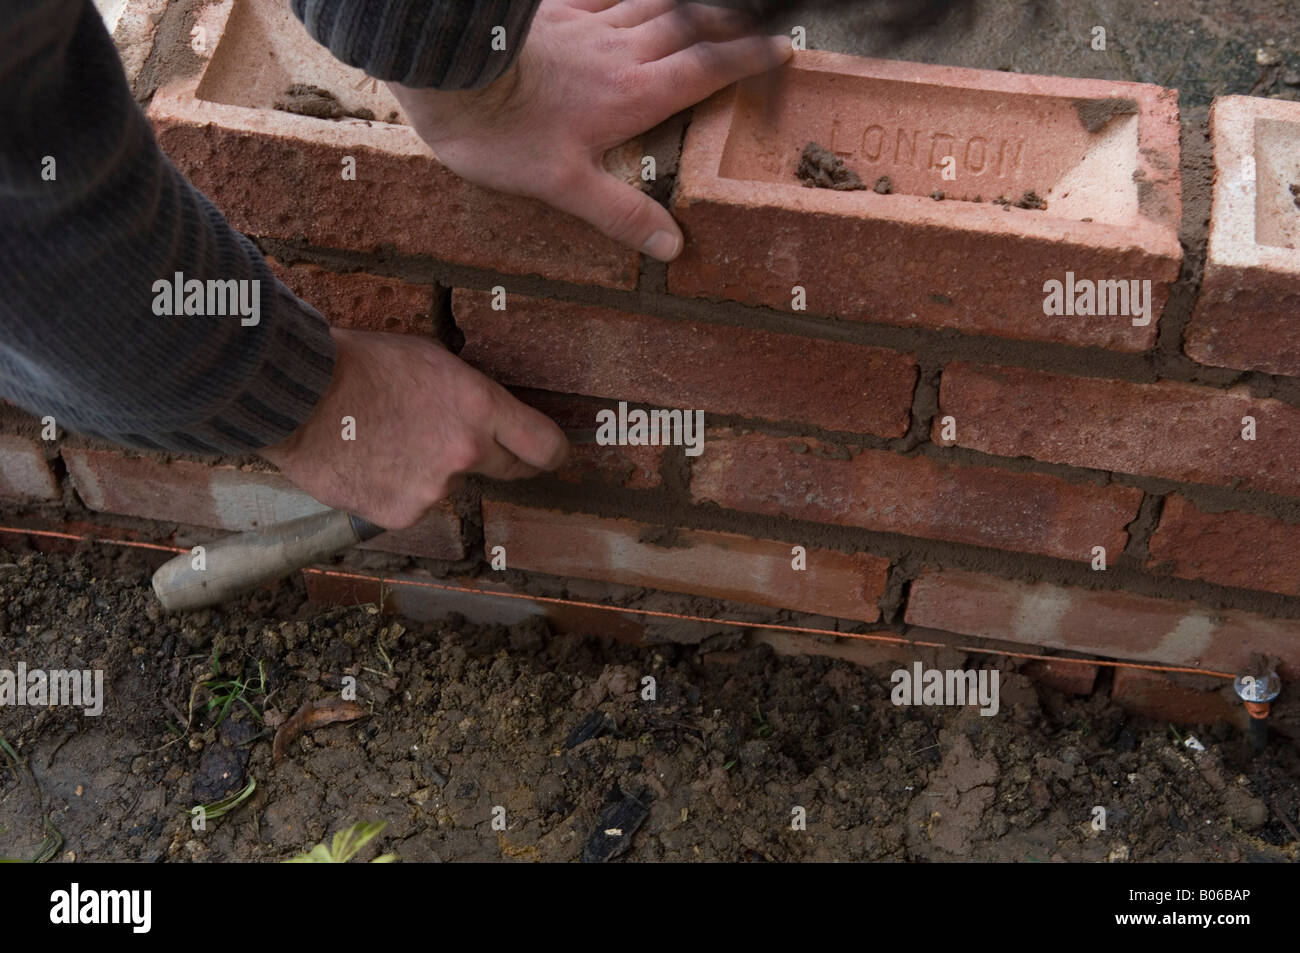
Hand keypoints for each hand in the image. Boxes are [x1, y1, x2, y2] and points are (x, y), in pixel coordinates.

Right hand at [260, 327, 568, 529]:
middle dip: (498, 459)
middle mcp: (466, 453)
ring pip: (449, 484)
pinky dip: (394, 489)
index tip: (550, 455)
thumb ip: (469, 396)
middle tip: (468, 445)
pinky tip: (366, 462)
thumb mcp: (430, 360)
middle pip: (510, 471)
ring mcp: (434, 489)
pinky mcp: (400, 514)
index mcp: (480, 407)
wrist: (297, 395)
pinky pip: (410, 503)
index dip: (552, 452)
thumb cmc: (360, 363)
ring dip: (430, 471)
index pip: (545, 446)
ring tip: (385, 440)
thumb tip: (489, 419)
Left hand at [387, 0, 790, 260]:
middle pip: (688, 27)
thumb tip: (672, 246)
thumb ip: (620, 213)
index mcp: (631, 96)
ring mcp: (586, 25)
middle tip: (756, 22)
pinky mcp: (553, 11)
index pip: (705, 71)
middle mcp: (618, 53)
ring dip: (688, 3)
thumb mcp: (563, 187)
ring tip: (709, 7)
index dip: (746, 60)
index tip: (781, 51)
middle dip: (729, 24)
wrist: (447, 73)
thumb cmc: (501, 133)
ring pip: (652, 4)